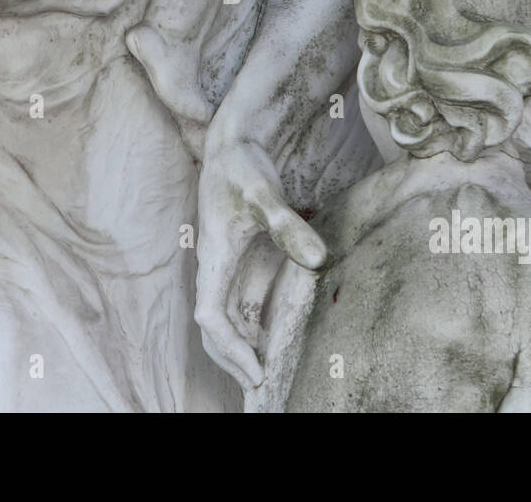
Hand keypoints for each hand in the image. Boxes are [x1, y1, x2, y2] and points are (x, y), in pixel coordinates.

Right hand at [194, 133, 327, 388]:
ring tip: (266, 374)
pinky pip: (238, 304)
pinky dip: (250, 328)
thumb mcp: (264, 194)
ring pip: (224, 320)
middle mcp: (215, 268)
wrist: (232, 144)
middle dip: (233, 360)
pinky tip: (271, 340)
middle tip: (263, 386)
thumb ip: (288, 226)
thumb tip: (319, 261)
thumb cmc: (243, 167)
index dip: (230, 349)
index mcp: (214, 258)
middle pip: (214, 328)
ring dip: (240, 348)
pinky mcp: (236, 260)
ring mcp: (224, 266)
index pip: (212, 317)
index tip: (256, 370)